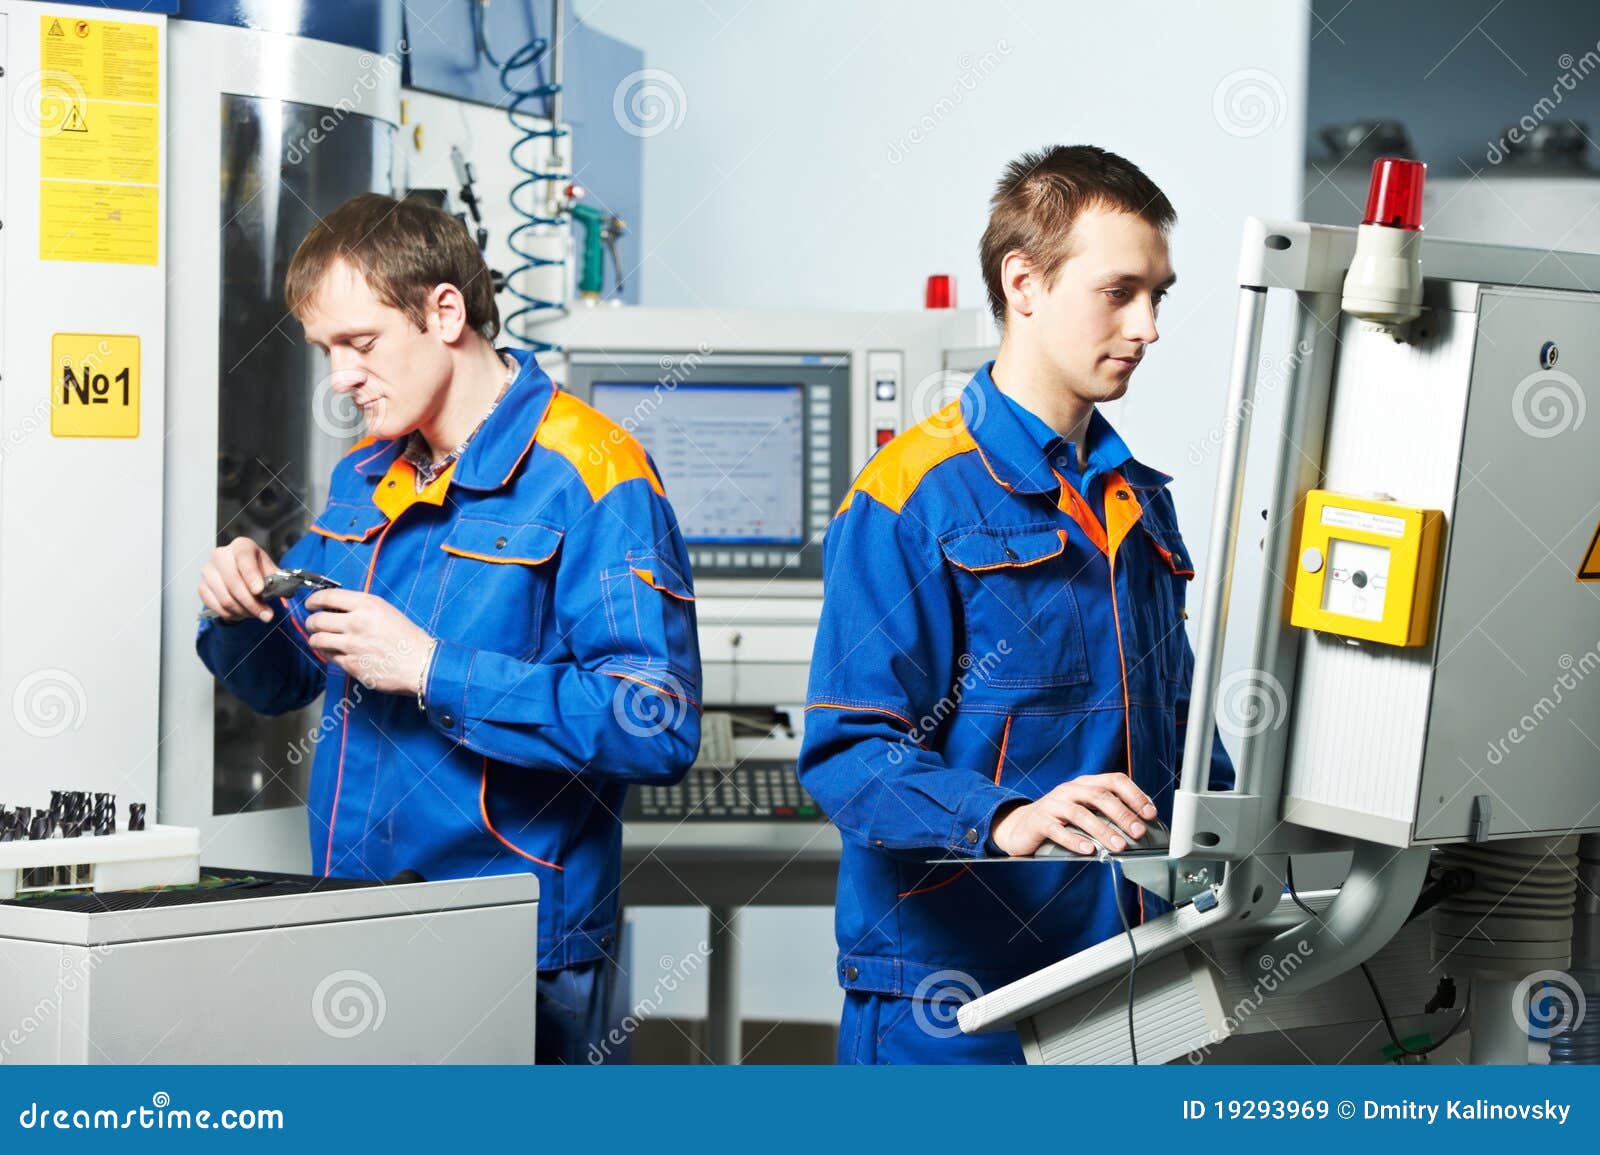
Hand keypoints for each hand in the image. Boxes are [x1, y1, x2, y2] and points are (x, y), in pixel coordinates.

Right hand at [199, 537, 279, 622]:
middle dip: (251, 603)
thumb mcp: (270, 570)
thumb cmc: (257, 570)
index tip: (259, 591)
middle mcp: (220, 555)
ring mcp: (208, 571)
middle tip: (266, 615)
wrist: (240, 573)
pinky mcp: (201, 586)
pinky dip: (231, 614)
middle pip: (233, 582)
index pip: (243, 558)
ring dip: (243, 611)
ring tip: (256, 615)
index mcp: (241, 546)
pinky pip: (215, 606)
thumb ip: (277, 580)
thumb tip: (285, 593)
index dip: (251, 576)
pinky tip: (242, 614)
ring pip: (225, 598)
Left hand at [303, 589, 434, 692]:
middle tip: (313, 624)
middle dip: (311, 622)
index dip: (313, 600)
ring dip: (315, 639)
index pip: (327, 597)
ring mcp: (352, 645)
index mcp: (366, 605)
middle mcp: (356, 623)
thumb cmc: (407, 637)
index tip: (310, 604)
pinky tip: (336, 652)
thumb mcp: (386, 611)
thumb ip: (360, 608)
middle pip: (317, 620)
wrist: (421, 663)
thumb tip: (335, 608)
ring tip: (320, 639)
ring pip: (317, 639)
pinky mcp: (351, 664)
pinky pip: (328, 657)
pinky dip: (328, 653)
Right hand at [990, 773, 1158, 856]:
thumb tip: (1141, 824)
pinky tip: (1089, 850)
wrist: (1020, 826)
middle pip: (1099, 796)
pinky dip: (1075, 840)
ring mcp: (1053, 804)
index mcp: (1084, 784)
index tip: (1150, 813)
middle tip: (1139, 832)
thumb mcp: (1085, 810)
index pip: (1114, 780)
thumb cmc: (1060, 820)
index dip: (1134, 795)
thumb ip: (1108, 813)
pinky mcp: (1039, 821)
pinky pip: (1057, 830)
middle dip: (1123, 814)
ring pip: (1080, 813)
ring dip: (1103, 830)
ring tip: (1119, 846)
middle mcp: (1069, 790)